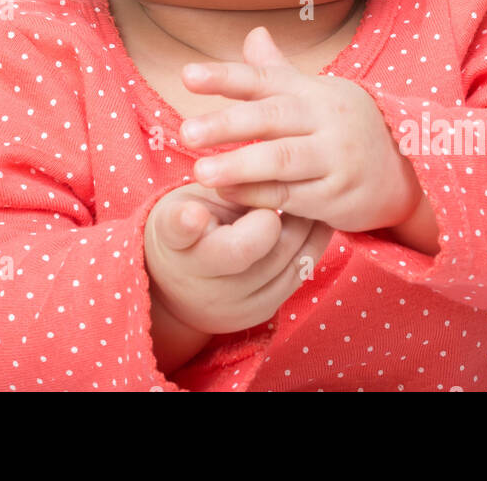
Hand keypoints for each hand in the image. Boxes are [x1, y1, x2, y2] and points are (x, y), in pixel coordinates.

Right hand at [144, 180, 333, 337]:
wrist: (184, 285)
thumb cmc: (190, 225)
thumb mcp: (189, 200)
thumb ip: (220, 189)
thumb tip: (266, 173)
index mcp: (173, 241)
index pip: (177, 231)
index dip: (186, 223)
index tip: (194, 212)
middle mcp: (197, 280)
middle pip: (244, 247)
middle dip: (272, 214)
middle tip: (285, 187)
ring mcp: (230, 303)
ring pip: (281, 261)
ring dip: (301, 226)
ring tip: (306, 198)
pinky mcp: (259, 312)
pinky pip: (297, 274)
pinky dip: (311, 244)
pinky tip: (314, 221)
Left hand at [178, 25, 424, 233]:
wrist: (406, 171)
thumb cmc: (343, 127)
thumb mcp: (316, 94)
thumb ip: (277, 69)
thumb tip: (253, 33)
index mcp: (311, 89)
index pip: (263, 77)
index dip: (225, 76)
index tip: (187, 76)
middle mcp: (323, 118)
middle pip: (270, 117)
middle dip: (227, 124)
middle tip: (186, 132)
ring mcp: (333, 157)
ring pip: (281, 160)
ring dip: (239, 166)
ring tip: (200, 172)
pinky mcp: (337, 195)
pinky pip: (292, 196)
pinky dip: (259, 196)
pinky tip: (229, 195)